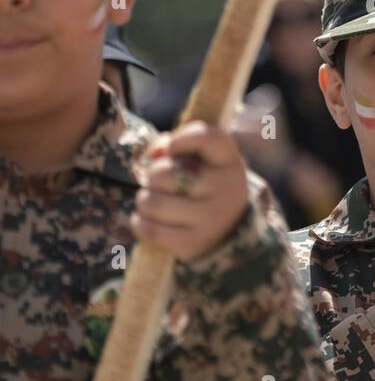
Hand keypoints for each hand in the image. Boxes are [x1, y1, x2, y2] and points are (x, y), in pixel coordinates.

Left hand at [132, 121, 249, 261]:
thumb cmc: (204, 183)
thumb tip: (154, 152)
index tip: (170, 148)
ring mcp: (210, 219)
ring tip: (153, 202)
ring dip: (144, 200)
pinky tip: (148, 220)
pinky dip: (140, 223)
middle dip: (152, 177)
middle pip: (164, 173)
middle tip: (160, 184)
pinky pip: (150, 230)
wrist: (227, 229)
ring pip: (152, 203)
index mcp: (228, 160)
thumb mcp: (202, 158)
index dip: (180, 138)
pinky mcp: (194, 244)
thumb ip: (177, 144)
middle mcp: (224, 188)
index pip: (205, 137)